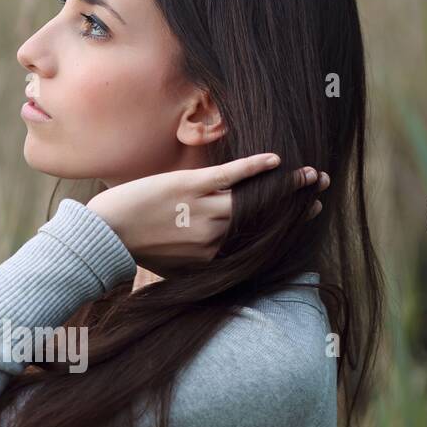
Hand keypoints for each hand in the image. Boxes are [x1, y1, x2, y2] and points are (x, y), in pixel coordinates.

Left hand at [87, 154, 328, 276]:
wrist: (106, 234)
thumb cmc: (138, 250)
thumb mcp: (174, 267)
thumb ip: (200, 262)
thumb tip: (217, 259)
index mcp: (213, 256)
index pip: (256, 238)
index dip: (284, 228)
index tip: (304, 218)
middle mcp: (215, 234)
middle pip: (264, 217)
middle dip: (296, 205)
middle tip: (320, 194)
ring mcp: (205, 208)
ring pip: (255, 196)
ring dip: (287, 184)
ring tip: (310, 174)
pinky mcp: (193, 186)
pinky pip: (233, 175)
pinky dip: (255, 166)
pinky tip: (276, 159)